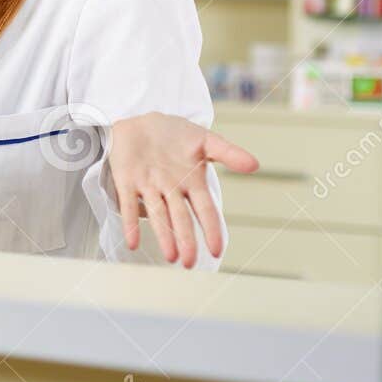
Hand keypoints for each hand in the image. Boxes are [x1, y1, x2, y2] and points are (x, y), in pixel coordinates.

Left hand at [107, 112, 258, 268]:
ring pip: (158, 215)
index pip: (205, 210)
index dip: (210, 228)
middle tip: (189, 262)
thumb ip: (229, 153)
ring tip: (170, 256)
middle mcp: (171, 189)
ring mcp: (149, 186)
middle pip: (181, 218)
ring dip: (164, 236)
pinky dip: (131, 224)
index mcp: (192, 183)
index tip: (216, 249)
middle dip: (186, 240)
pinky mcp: (127, 181)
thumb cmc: (174, 134)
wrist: (142, 119)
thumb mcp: (205, 140)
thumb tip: (255, 165)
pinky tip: (132, 241)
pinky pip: (128, 204)